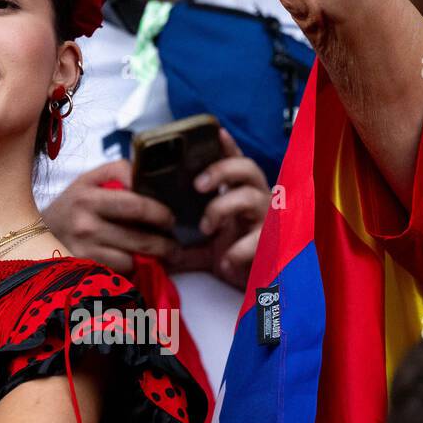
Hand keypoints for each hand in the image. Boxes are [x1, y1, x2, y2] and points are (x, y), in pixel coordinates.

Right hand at [43, 159, 178, 275]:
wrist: (37, 232)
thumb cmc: (73, 203)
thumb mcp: (91, 179)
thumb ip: (120, 171)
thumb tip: (150, 178)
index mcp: (88, 196)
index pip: (136, 205)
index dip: (160, 214)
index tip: (169, 219)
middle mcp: (84, 224)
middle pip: (141, 239)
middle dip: (166, 244)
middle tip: (173, 244)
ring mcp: (83, 250)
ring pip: (133, 259)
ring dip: (150, 260)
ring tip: (157, 255)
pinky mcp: (83, 270)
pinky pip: (119, 272)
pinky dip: (130, 268)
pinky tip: (132, 261)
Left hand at [167, 129, 271, 289]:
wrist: (258, 290)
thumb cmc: (234, 260)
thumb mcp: (203, 249)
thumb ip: (180, 242)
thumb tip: (147, 241)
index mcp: (240, 195)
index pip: (235, 162)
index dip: (227, 146)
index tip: (216, 132)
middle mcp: (258, 201)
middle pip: (248, 168)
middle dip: (221, 170)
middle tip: (196, 185)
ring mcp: (268, 220)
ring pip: (251, 197)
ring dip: (221, 208)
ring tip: (205, 227)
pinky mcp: (275, 243)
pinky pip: (259, 239)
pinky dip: (239, 250)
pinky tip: (227, 261)